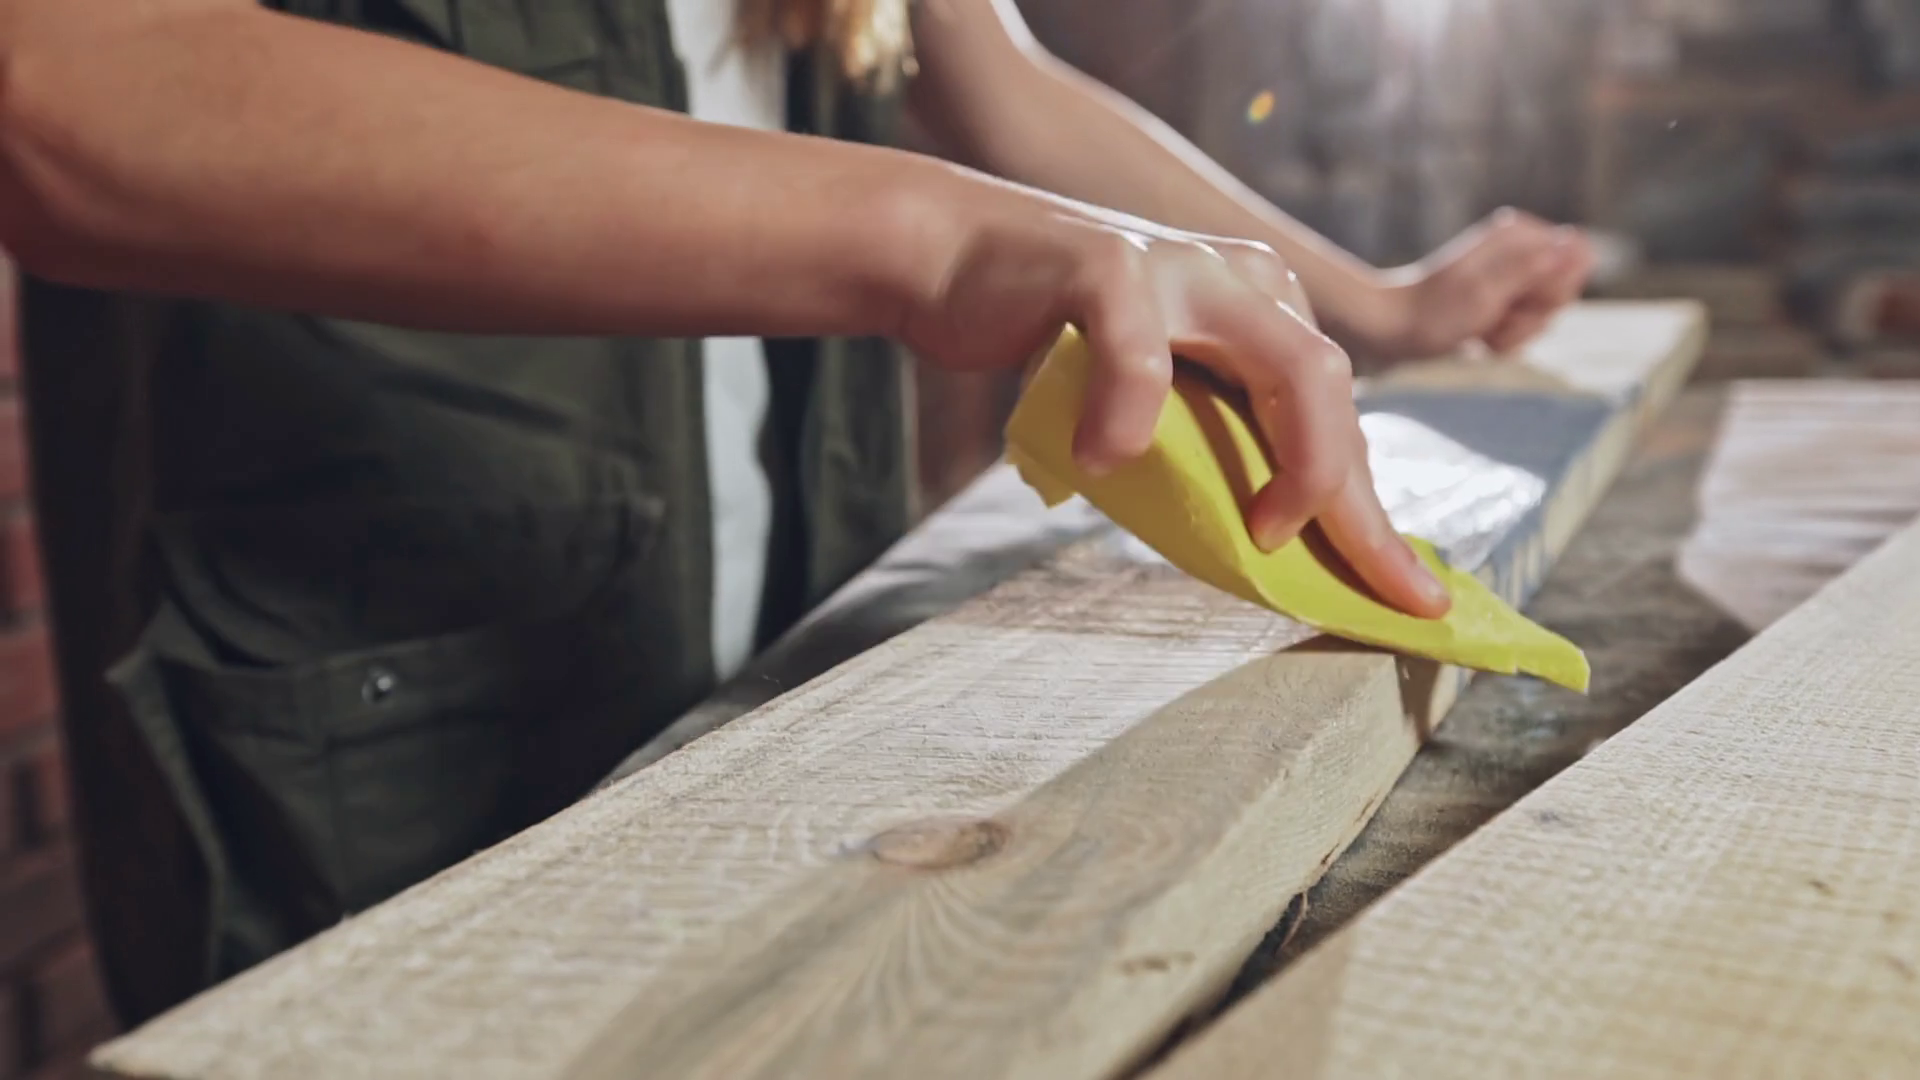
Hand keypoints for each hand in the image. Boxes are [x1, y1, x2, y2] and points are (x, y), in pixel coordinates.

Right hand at [897, 174, 1449, 617]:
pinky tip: (1102, 463)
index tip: (1412, 597)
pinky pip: (1140, 349)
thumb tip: (1252, 551)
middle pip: (1337, 396)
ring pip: (1291, 366)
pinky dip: (1129, 413)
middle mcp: (1241, 282)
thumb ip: (1196, 447)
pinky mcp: (1106, 266)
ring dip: (1298, 464)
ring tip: (1268, 537)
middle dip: (1363, 504)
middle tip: (1380, 588)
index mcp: (1262, 312)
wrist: (948, 256)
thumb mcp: (1140, 397)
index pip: (1336, 422)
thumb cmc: (1045, 340)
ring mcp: (1182, 268)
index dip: (1372, 514)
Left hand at [1361, 209, 1593, 361]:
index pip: (1579, 260)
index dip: (1554, 293)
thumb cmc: (1434, 312)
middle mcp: (1521, 248)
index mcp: (1522, 233)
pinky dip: (1502, 341)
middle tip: (1492, 321)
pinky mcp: (1503, 299)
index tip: (1518, 302)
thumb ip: (1533, 268)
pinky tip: (1477, 338)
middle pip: (1563, 292)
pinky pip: (1524, 328)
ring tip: (1479, 332)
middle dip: (1531, 318)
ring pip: (1544, 316)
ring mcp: (1513, 275)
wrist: (1393, 330)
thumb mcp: (1486, 292)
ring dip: (1514, 334)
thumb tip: (1574, 243)